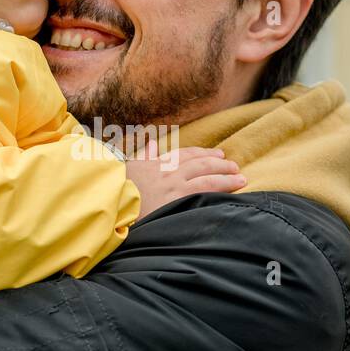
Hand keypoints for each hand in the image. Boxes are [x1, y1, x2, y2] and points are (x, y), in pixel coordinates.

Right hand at [124, 138, 245, 220]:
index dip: (203, 154)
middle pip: (199, 164)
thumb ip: (143, 157)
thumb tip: (152, 144)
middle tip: (234, 166)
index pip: (184, 155)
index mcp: (154, 165)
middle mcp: (165, 173)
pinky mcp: (176, 202)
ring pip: (206, 178)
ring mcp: (172, 187)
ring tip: (241, 179)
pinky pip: (204, 193)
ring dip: (226, 178)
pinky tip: (232, 192)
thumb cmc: (115, 192)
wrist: (108, 206)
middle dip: (219, 165)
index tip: (218, 156)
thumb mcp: (127, 171)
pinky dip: (220, 191)